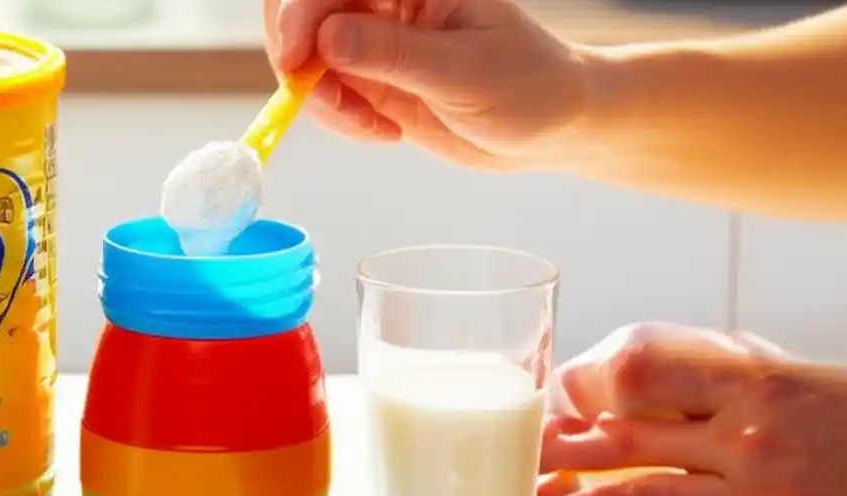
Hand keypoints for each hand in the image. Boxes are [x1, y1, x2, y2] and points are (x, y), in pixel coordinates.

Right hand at [262, 0, 596, 169]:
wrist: (551, 125)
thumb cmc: (529, 86)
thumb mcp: (464, 73)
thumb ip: (394, 55)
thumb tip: (326, 39)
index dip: (299, 13)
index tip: (295, 60)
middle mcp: (386, 1)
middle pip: (302, 7)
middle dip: (295, 52)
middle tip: (314, 97)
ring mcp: (374, 38)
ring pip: (305, 53)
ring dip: (319, 96)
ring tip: (370, 125)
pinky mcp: (370, 76)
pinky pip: (324, 91)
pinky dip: (337, 117)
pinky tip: (383, 131)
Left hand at [536, 322, 846, 495]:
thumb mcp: (790, 375)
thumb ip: (711, 379)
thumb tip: (620, 388)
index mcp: (755, 381)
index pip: (642, 374)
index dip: (585, 391)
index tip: (551, 405)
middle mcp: (753, 439)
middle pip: (627, 446)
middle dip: (557, 458)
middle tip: (506, 463)